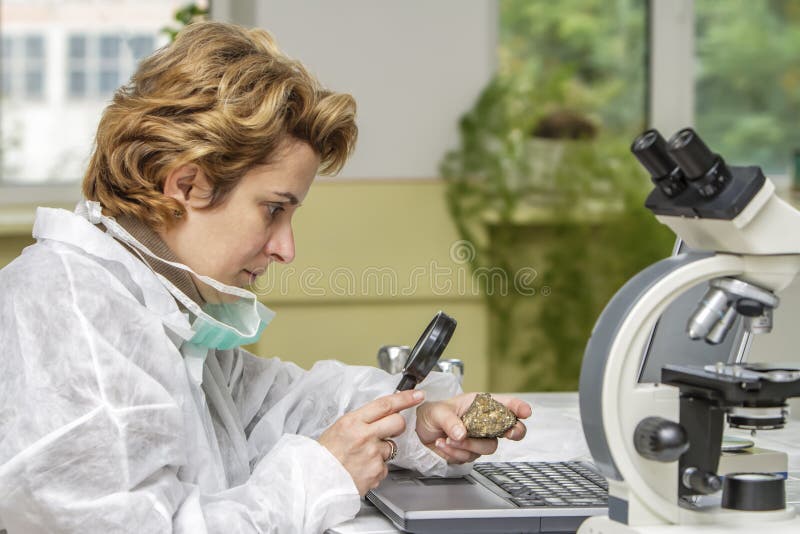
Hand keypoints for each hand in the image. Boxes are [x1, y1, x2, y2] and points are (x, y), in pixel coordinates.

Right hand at [319, 389, 424, 495]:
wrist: (315, 481)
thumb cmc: (325, 455)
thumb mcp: (339, 428)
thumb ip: (361, 421)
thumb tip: (380, 415)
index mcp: (353, 422)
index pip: (385, 405)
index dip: (405, 398)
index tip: (417, 395)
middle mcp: (365, 437)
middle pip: (397, 422)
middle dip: (397, 425)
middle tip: (388, 430)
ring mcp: (372, 455)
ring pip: (391, 447)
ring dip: (382, 451)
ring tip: (362, 456)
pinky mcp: (376, 472)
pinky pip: (384, 466)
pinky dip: (376, 468)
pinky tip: (362, 469)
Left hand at [415, 393, 530, 463]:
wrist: (417, 434)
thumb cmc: (430, 414)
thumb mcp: (437, 412)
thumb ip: (450, 421)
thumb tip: (462, 434)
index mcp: (478, 404)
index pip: (504, 405)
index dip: (518, 407)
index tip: (525, 412)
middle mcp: (482, 422)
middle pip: (509, 429)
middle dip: (514, 431)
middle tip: (511, 433)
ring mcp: (478, 439)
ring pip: (487, 447)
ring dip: (468, 445)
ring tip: (448, 440)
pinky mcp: (469, 453)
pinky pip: (469, 457)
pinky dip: (455, 453)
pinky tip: (443, 445)